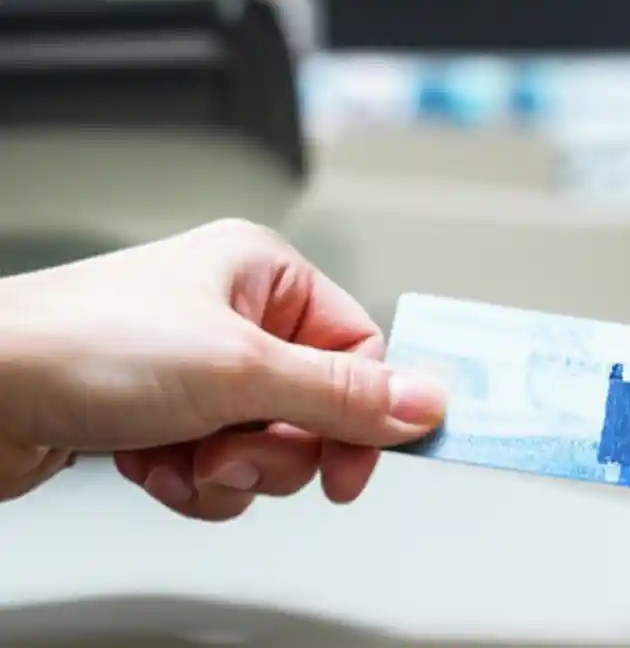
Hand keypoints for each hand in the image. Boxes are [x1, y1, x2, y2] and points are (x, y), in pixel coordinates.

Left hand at [0, 219, 444, 519]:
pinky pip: (220, 465)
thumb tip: (425, 402)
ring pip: (269, 446)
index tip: (350, 470)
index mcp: (265, 275)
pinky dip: (192, 481)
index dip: (361, 417)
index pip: (359, 351)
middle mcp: (235, 316)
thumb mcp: (239, 371)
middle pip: (315, 409)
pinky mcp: (164, 414)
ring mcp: (198, 368)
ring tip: (184, 458)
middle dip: (276, 451)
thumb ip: (343, 394)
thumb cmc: (78, 345)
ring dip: (231, 471)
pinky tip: (152, 466)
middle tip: (234, 453)